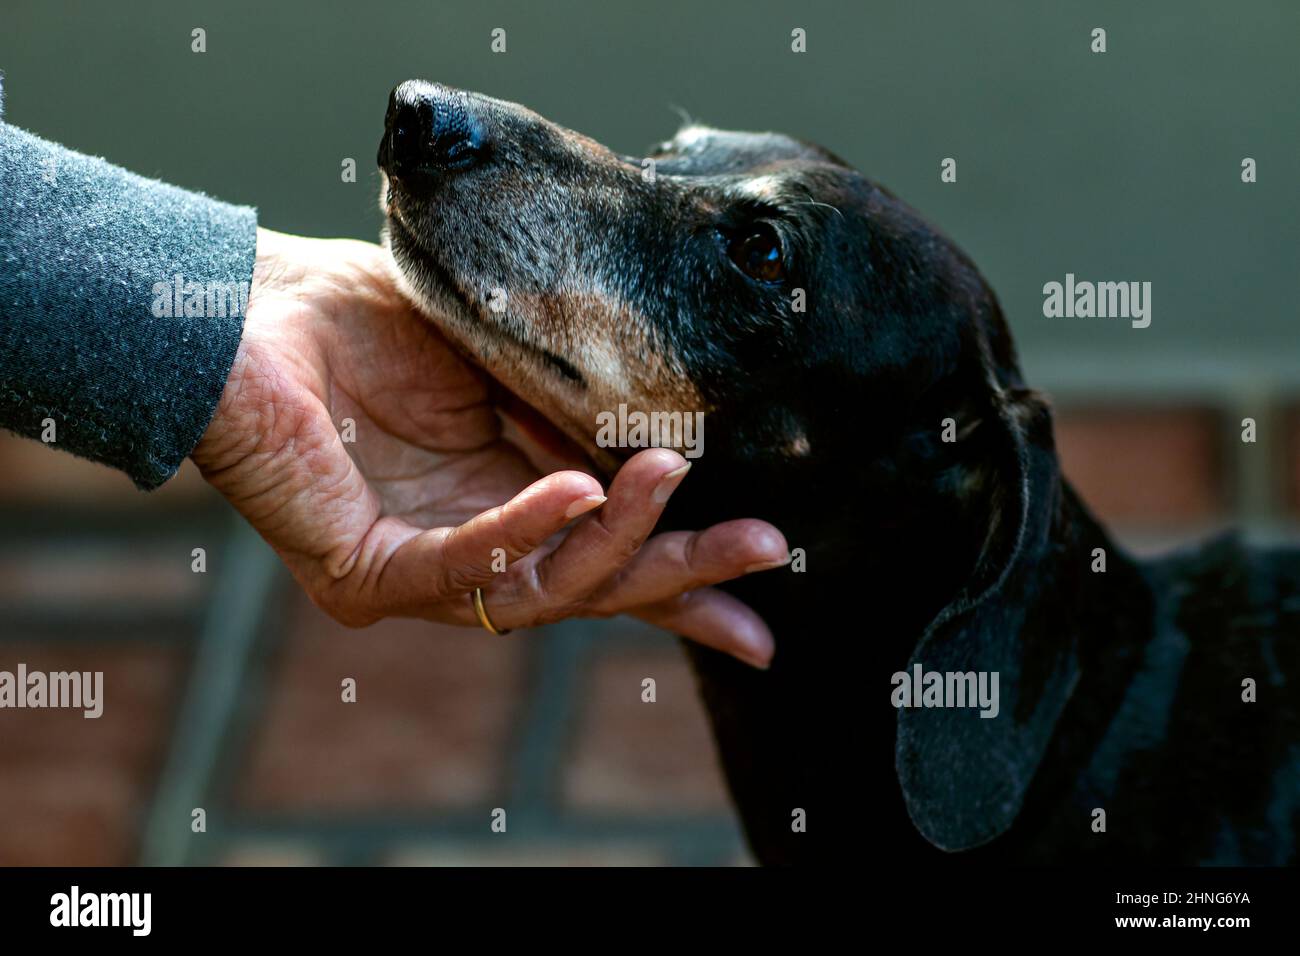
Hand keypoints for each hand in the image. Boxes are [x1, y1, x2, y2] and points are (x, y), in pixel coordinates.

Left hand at [192, 229, 788, 666]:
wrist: (251, 302)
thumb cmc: (371, 319)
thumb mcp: (509, 360)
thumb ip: (583, 402)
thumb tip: (682, 410)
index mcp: (514, 501)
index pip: (613, 553)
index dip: (690, 575)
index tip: (772, 586)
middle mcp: (476, 549)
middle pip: (597, 586)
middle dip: (683, 571)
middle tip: (767, 547)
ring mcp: (423, 573)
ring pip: (544, 590)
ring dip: (617, 538)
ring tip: (671, 478)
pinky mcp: (365, 574)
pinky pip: (460, 567)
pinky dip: (524, 530)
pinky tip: (576, 490)